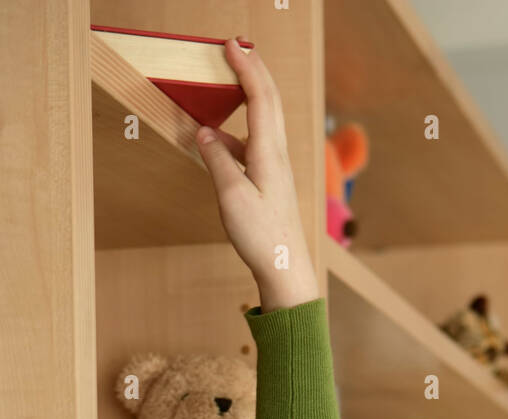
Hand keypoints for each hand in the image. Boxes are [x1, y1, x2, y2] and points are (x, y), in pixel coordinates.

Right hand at [195, 36, 319, 308]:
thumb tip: (205, 134)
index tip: (231, 44)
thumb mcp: (232, 197)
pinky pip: (257, 144)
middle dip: (255, 70)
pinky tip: (220, 140)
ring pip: (266, 121)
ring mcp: (277, 169)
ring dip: (250, 95)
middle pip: (270, 101)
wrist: (286, 269)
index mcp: (268, 154)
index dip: (246, 68)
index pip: (259, 98)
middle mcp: (278, 156)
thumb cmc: (262, 238)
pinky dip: (239, 130)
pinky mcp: (273, 182)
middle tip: (238, 47)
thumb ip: (218, 161)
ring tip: (233, 80)